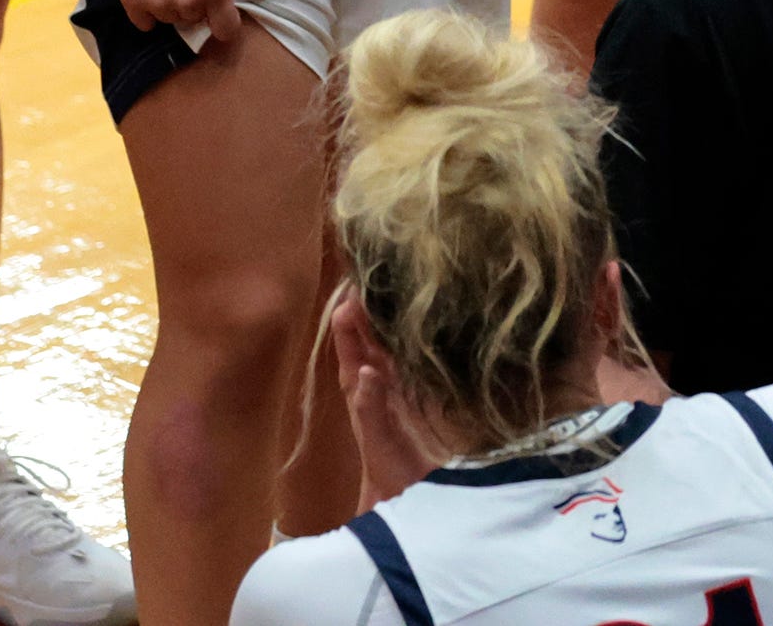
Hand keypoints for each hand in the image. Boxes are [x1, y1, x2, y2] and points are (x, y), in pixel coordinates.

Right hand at [101, 0, 285, 41]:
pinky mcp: (132, 6)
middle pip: (197, 21)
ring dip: (173, 7)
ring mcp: (158, 7)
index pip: (226, 30)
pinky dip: (148, 11)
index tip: (218, 9)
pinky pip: (146, 22)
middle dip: (197, 5)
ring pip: (172, 20)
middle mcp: (187, 4)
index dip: (225, 21)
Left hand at [332, 285, 440, 505]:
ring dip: (387, 318)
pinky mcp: (417, 394)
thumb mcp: (378, 439)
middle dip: (367, 308)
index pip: (351, 347)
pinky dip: (411, 338)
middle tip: (371, 272)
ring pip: (388, 345)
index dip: (349, 320)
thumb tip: (366, 370)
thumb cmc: (389, 471)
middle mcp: (377, 384)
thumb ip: (371, 407)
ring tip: (392, 285)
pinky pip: (409, 358)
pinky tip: (423, 322)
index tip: (351, 288)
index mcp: (362, 391)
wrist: (408, 500)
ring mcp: (397, 387)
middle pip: (368, 339)